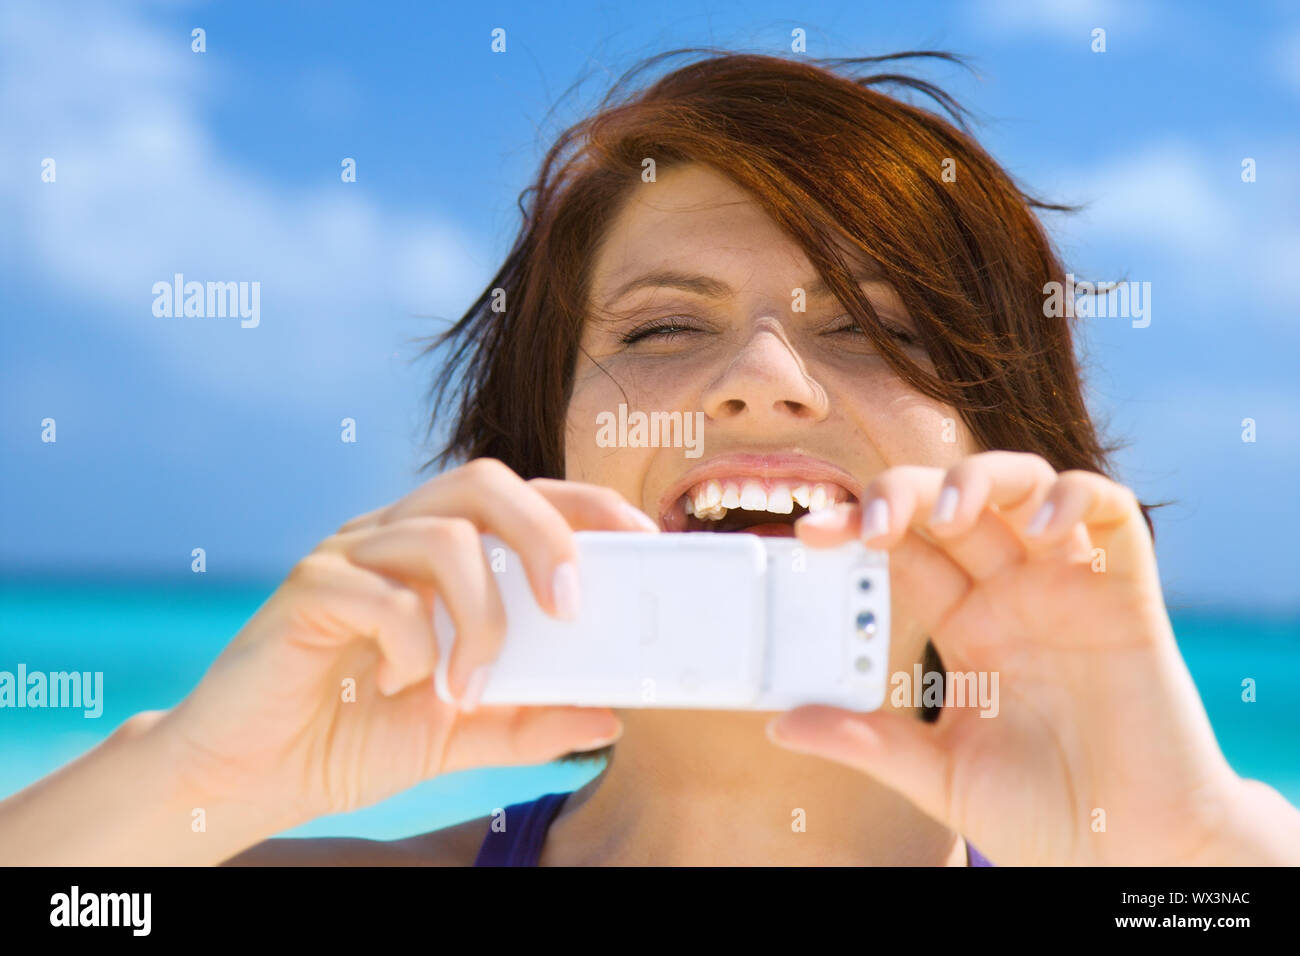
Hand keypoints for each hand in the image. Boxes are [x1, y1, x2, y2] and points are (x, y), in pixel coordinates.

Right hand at [150, 458, 657, 829]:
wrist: (250, 778)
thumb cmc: (351, 738)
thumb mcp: (461, 735)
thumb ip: (530, 722)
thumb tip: (610, 717)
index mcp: (438, 554)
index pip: (523, 500)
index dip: (584, 507)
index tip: (643, 539)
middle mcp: (395, 537)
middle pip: (484, 482)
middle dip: (546, 536)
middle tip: (571, 608)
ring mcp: (349, 554)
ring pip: (441, 535)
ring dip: (478, 617)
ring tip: (467, 685)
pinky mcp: (308, 587)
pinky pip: (379, 591)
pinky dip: (409, 644)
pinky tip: (396, 684)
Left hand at [768, 451, 1296, 864]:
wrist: (1136, 853)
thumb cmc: (1045, 812)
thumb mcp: (938, 773)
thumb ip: (866, 740)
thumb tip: (780, 724)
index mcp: (965, 627)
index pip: (904, 549)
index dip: (858, 526)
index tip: (809, 534)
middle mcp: (1012, 595)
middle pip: (953, 503)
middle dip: (906, 492)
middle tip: (872, 524)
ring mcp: (1069, 588)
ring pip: (1024, 486)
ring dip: (982, 480)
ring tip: (951, 513)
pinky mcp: (1128, 594)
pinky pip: (1111, 514)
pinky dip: (1075, 498)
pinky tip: (1043, 526)